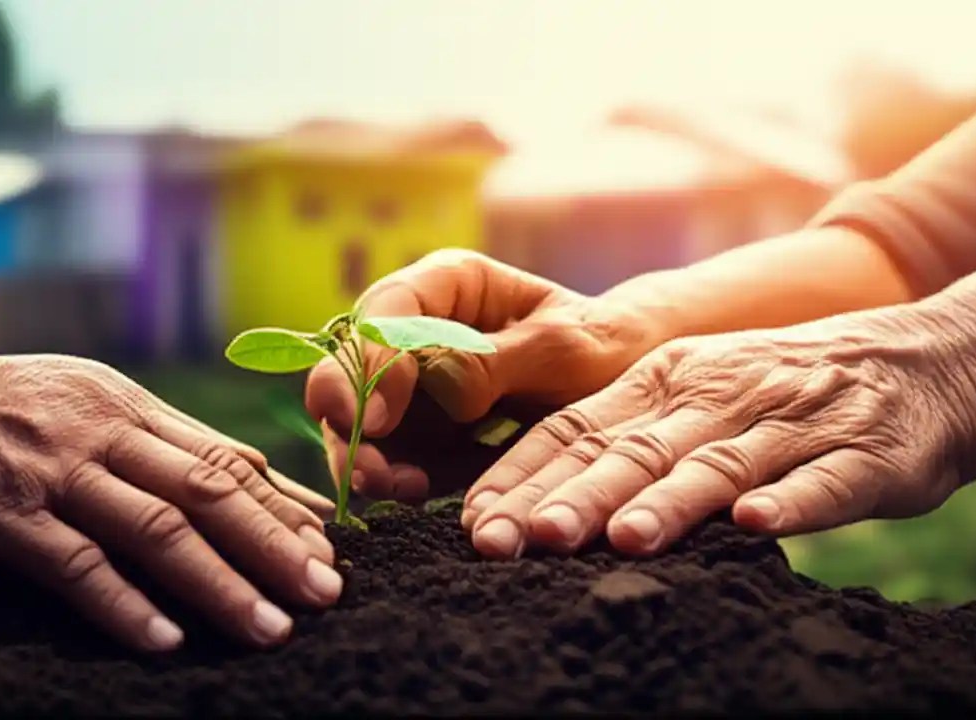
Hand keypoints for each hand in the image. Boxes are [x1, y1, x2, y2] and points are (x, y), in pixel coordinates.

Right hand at [0, 353, 341, 651]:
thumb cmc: (14, 410)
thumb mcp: (98, 404)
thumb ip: (174, 443)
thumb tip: (262, 478)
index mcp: (134, 408)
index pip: (225, 460)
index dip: (283, 507)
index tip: (331, 550)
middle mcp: (105, 434)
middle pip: (208, 492)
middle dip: (274, 545)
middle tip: (325, 593)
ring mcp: (56, 473)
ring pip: (154, 529)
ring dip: (218, 582)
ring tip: (268, 627)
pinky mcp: (3, 514)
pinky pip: (73, 563)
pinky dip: (123, 604)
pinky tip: (165, 641)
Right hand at [305, 249, 673, 500]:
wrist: (626, 386)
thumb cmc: (602, 345)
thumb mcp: (566, 345)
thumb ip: (499, 359)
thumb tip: (439, 384)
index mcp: (447, 285)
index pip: (386, 311)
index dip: (370, 361)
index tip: (380, 414)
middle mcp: (416, 329)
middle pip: (350, 365)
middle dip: (350, 416)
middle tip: (367, 462)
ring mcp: (412, 384)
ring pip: (357, 418)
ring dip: (364, 455)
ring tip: (397, 485)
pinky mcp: (420, 432)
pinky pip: (387, 454)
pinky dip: (392, 476)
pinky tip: (413, 492)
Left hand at [461, 305, 975, 558]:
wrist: (919, 359)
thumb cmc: (779, 389)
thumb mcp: (692, 390)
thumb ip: (624, 432)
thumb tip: (529, 492)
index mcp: (666, 378)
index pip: (578, 426)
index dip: (525, 474)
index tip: (476, 522)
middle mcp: (719, 394)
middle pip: (635, 450)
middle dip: (576, 496)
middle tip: (526, 539)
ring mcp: (791, 422)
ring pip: (718, 465)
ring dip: (669, 503)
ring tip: (623, 537)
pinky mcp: (863, 454)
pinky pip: (822, 483)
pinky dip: (790, 505)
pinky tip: (756, 528)